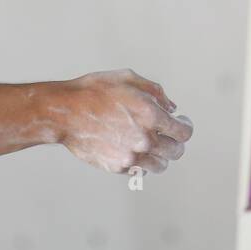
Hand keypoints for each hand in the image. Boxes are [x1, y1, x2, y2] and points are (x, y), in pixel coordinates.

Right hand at [56, 69, 192, 174]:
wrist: (65, 112)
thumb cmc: (95, 91)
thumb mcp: (128, 79)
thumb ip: (156, 92)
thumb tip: (172, 108)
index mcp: (151, 115)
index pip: (184, 132)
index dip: (185, 126)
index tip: (181, 123)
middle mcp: (145, 139)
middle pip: (177, 152)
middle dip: (175, 142)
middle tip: (168, 135)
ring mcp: (132, 156)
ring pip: (161, 166)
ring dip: (160, 155)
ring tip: (151, 145)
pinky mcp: (118, 167)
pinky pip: (140, 170)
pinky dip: (141, 162)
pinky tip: (133, 149)